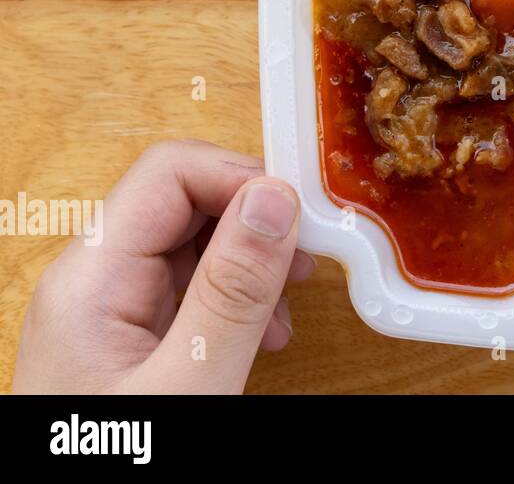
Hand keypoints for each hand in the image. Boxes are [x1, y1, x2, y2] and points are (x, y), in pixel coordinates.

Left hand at [11, 140, 312, 393]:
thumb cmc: (113, 466)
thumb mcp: (188, 386)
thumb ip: (232, 290)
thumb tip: (275, 198)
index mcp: (91, 277)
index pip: (171, 173)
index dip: (242, 180)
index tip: (302, 219)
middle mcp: (93, 278)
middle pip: (185, 200)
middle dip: (254, 222)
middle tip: (307, 267)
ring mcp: (109, 307)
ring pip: (193, 241)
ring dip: (252, 262)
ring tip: (285, 313)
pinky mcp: (128, 335)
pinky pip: (190, 285)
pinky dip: (237, 297)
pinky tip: (262, 335)